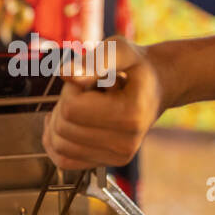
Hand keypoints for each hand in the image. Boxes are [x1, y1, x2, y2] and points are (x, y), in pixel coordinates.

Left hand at [42, 37, 164, 169]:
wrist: (158, 86)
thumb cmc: (135, 66)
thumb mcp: (119, 50)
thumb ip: (93, 60)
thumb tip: (65, 74)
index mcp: (130, 115)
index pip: (71, 107)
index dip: (71, 89)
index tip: (89, 80)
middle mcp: (126, 143)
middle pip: (62, 127)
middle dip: (65, 105)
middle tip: (88, 93)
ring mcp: (117, 157)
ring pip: (58, 144)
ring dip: (60, 121)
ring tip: (85, 107)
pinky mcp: (106, 164)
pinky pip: (63, 160)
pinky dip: (55, 142)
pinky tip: (67, 123)